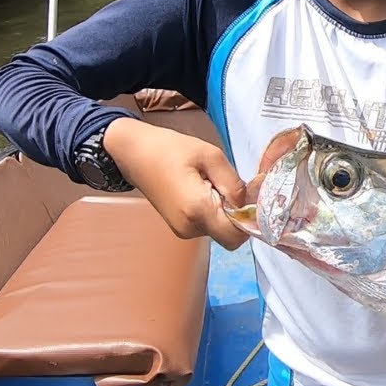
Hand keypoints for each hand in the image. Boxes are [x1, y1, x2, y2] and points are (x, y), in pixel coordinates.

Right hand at [102, 117, 247, 247]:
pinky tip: (201, 190)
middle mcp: (190, 227)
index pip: (237, 236)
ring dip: (223, 211)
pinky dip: (212, 212)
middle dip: (236, 215)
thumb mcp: (210, 156)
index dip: (249, 220)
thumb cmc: (171, 149)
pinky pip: (207, 225)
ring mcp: (183, 230)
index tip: (247, 198)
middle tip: (223, 185)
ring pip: (219, 230)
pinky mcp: (180, 228)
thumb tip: (250, 203)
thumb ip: (234, 183)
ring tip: (207, 184)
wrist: (135, 153)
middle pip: (229, 235)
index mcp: (198, 209)